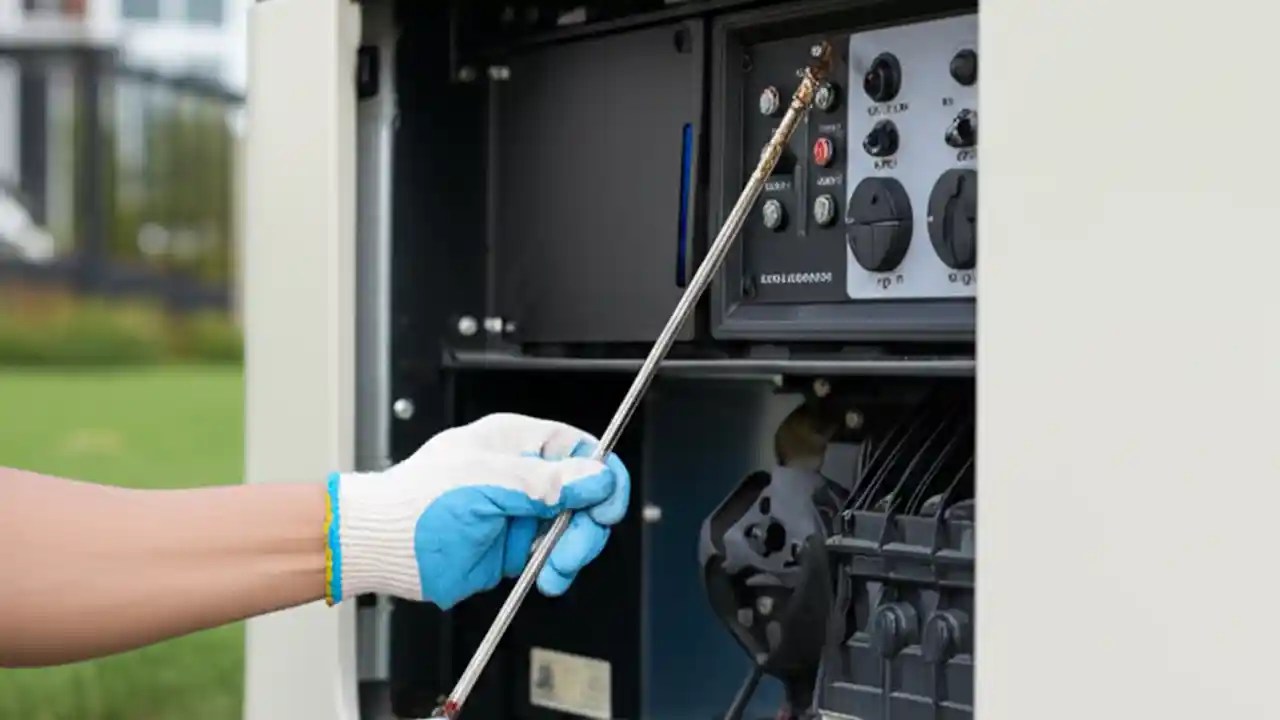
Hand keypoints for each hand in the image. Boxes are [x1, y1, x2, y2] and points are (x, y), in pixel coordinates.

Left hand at [325, 413, 629, 608]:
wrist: (380, 547)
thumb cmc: (414, 502)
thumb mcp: (488, 484)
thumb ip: (546, 483)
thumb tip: (596, 477)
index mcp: (515, 443)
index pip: (580, 450)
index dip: (603, 476)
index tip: (608, 505)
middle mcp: (521, 475)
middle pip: (584, 494)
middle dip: (588, 524)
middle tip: (576, 548)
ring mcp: (517, 512)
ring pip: (572, 528)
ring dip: (572, 551)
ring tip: (556, 570)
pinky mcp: (510, 547)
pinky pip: (550, 556)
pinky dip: (554, 569)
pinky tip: (546, 577)